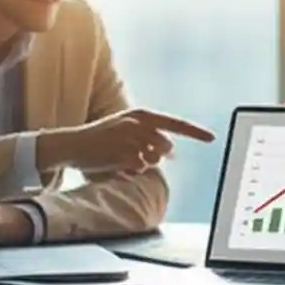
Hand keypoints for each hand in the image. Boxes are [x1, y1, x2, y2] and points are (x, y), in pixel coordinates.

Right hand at [43, 108, 215, 174]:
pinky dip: (130, 170)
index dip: (195, 131)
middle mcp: (138, 122)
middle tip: (135, 154)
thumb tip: (172, 154)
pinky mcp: (122, 153)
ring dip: (141, 163)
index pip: (175, 123)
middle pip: (166, 148)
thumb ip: (151, 139)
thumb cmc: (103, 139)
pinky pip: (139, 169)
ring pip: (153, 160)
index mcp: (142, 114)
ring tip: (122, 157)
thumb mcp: (128, 131)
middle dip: (155, 156)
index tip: (212, 138)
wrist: (72, 144)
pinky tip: (115, 163)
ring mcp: (130, 138)